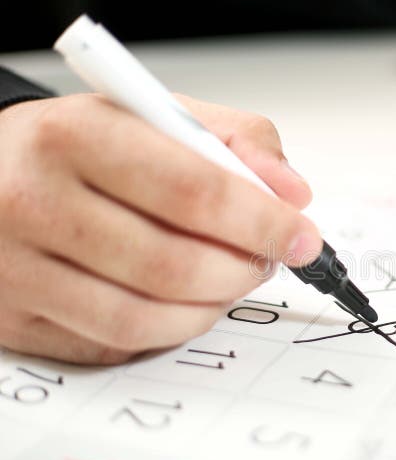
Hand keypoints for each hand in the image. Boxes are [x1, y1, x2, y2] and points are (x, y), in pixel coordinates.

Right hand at [0, 93, 320, 363]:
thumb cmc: (85, 146)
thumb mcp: (158, 114)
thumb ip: (237, 140)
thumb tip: (292, 194)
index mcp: (76, 135)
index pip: (192, 190)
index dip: (262, 222)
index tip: (303, 238)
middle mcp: (33, 200)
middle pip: (173, 264)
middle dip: (242, 269)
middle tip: (265, 259)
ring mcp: (15, 268)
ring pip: (145, 318)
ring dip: (211, 307)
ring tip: (228, 279)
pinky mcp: (14, 318)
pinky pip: (115, 345)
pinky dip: (169, 330)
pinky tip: (181, 302)